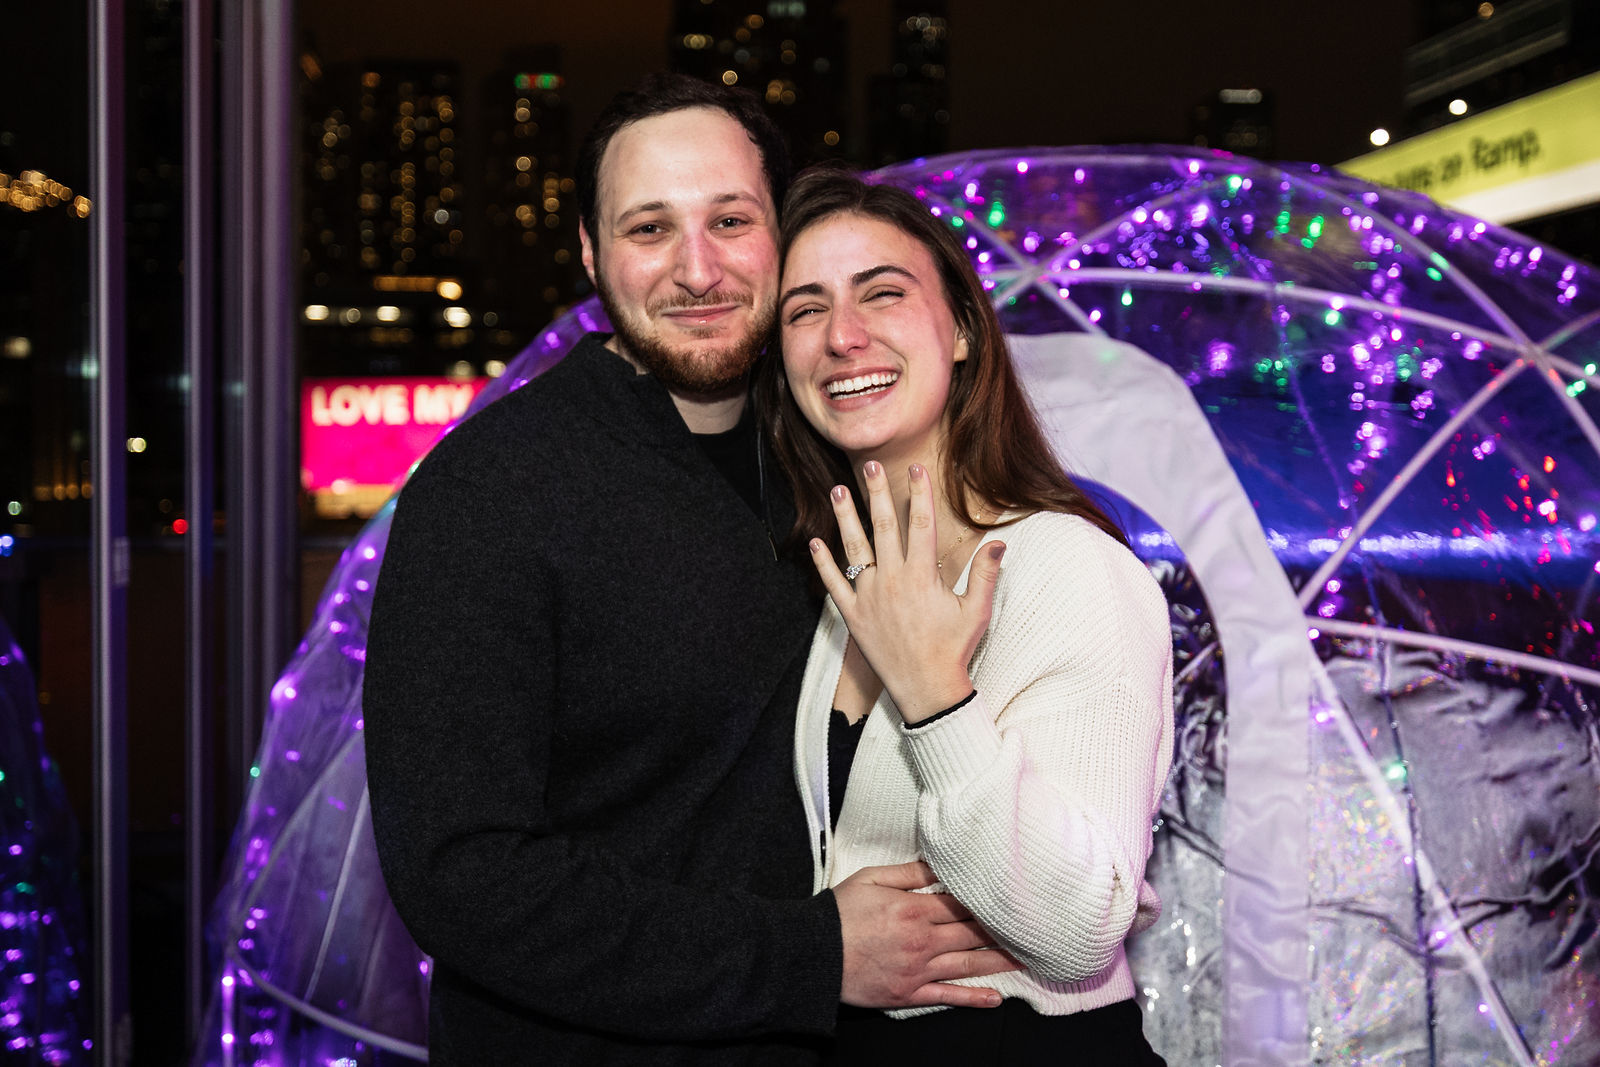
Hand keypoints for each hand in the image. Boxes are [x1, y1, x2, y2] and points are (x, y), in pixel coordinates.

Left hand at [810, 462, 1004, 722]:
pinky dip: (823, 564)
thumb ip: (985, 574)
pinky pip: (834, 585)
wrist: (926, 689)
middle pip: (883, 527)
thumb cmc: (953, 650)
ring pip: (855, 549)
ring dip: (845, 518)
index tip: (916, 470)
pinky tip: (815, 542)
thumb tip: (999, 542)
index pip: (921, 525)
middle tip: (869, 465)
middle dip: (876, 493)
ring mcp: (870, 598)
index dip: (919, 495)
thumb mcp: (976, 611)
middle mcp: (892, 581)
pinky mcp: (854, 616)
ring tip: (837, 491)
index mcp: (922, 577)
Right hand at [834, 860, 1021, 1008]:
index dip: (988, 900)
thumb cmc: (838, 913)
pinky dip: (973, 998)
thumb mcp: (870, 879)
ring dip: (999, 961)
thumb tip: (938, 863)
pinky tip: (996, 998)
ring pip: (968, 964)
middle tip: (1031, 927)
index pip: (961, 904)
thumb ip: (908, 873)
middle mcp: (922, 941)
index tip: (1011, 898)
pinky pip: (947, 996)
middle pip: (972, 933)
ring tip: (1026, 957)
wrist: (813, 955)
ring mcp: (918, 971)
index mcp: (913, 909)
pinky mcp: (909, 994)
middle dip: (1003, 929)